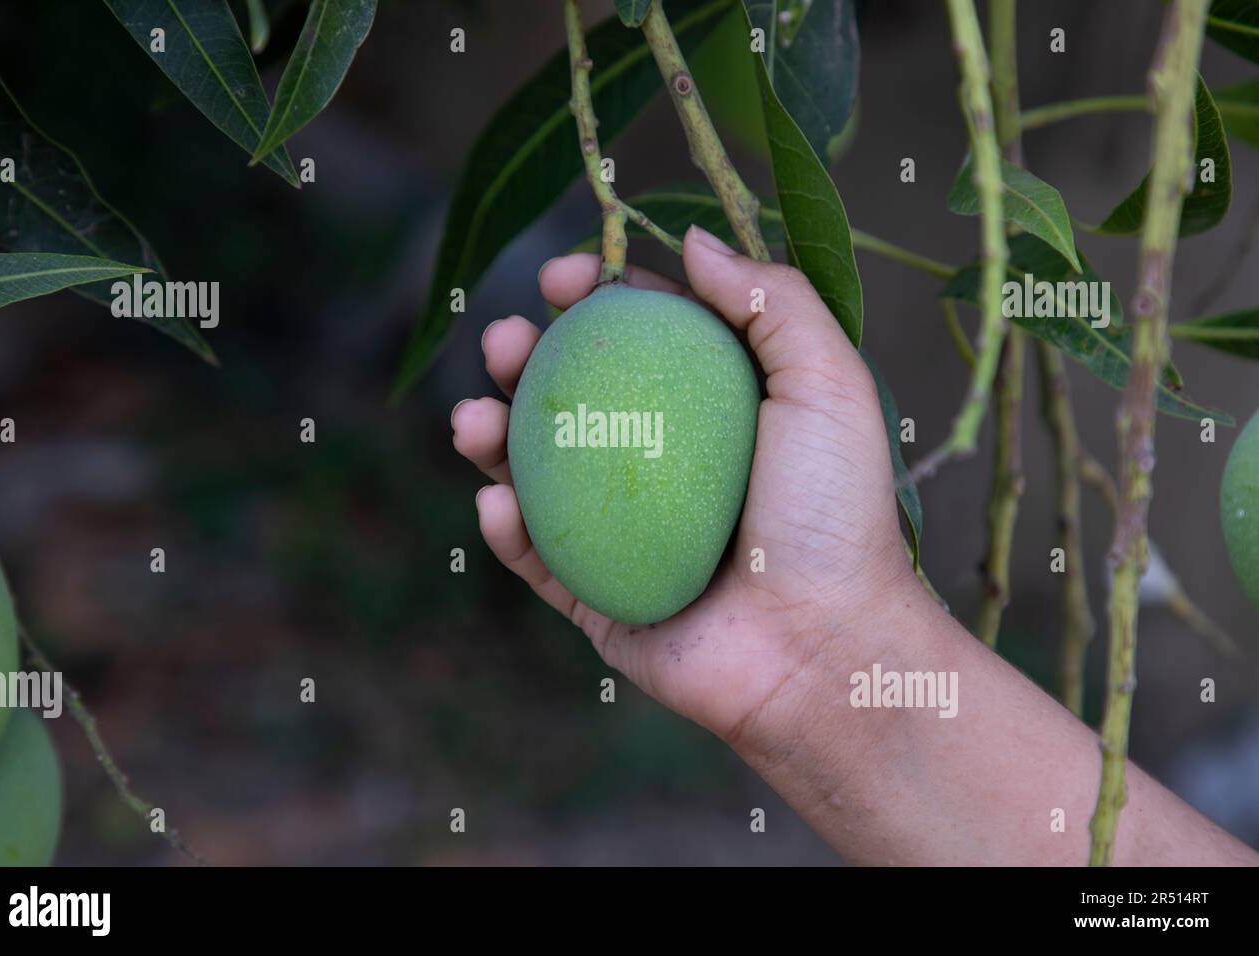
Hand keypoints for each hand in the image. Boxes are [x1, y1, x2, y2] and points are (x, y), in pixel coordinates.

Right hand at [452, 226, 918, 757]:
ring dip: (492, 438)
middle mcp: (666, 466)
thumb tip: (690, 237)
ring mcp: (626, 534)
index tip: (563, 276)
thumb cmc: (833, 515)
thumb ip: (768, 301)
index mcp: (718, 411)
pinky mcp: (599, 599)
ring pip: (536, 474)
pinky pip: (537, 558)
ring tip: (473, 418)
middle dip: (525, 360)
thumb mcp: (826, 383)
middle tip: (505, 341)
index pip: (643, 337)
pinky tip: (495, 500)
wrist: (824, 650)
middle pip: (576, 398)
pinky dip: (506, 528)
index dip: (596, 298)